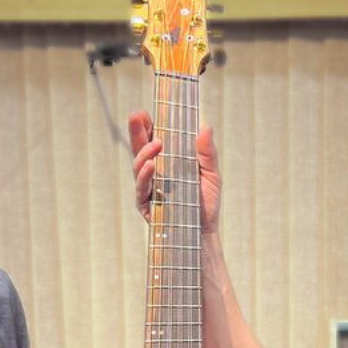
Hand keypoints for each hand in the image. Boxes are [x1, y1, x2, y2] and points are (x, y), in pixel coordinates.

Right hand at [129, 110, 220, 235]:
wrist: (204, 234)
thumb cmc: (206, 203)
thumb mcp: (211, 175)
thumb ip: (207, 153)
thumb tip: (206, 127)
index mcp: (167, 162)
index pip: (152, 139)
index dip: (146, 125)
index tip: (145, 112)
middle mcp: (154, 173)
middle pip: (140, 148)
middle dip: (136, 132)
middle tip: (137, 116)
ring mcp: (148, 188)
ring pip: (138, 166)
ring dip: (144, 153)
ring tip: (156, 143)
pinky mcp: (146, 205)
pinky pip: (141, 188)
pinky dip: (145, 176)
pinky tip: (151, 165)